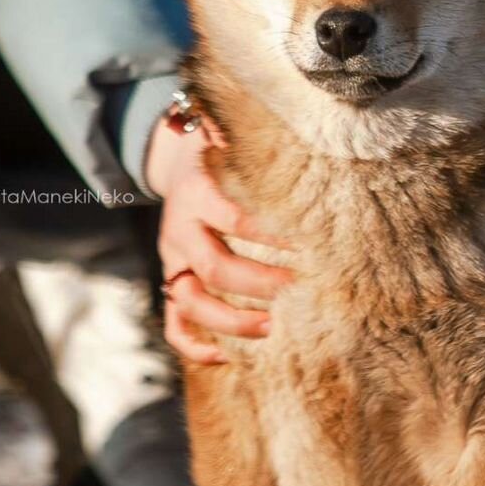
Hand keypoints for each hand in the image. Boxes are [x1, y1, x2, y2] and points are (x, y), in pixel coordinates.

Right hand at [146, 116, 291, 362]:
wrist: (178, 163)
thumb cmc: (222, 154)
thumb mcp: (231, 139)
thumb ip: (254, 142)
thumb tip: (305, 128)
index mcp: (198, 192)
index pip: (235, 218)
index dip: (272, 234)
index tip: (312, 243)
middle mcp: (180, 229)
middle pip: (215, 267)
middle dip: (261, 283)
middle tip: (301, 290)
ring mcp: (172, 261)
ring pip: (189, 302)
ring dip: (231, 321)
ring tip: (273, 329)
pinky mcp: (172, 282)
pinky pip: (174, 325)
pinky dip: (196, 347)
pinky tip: (229, 357)